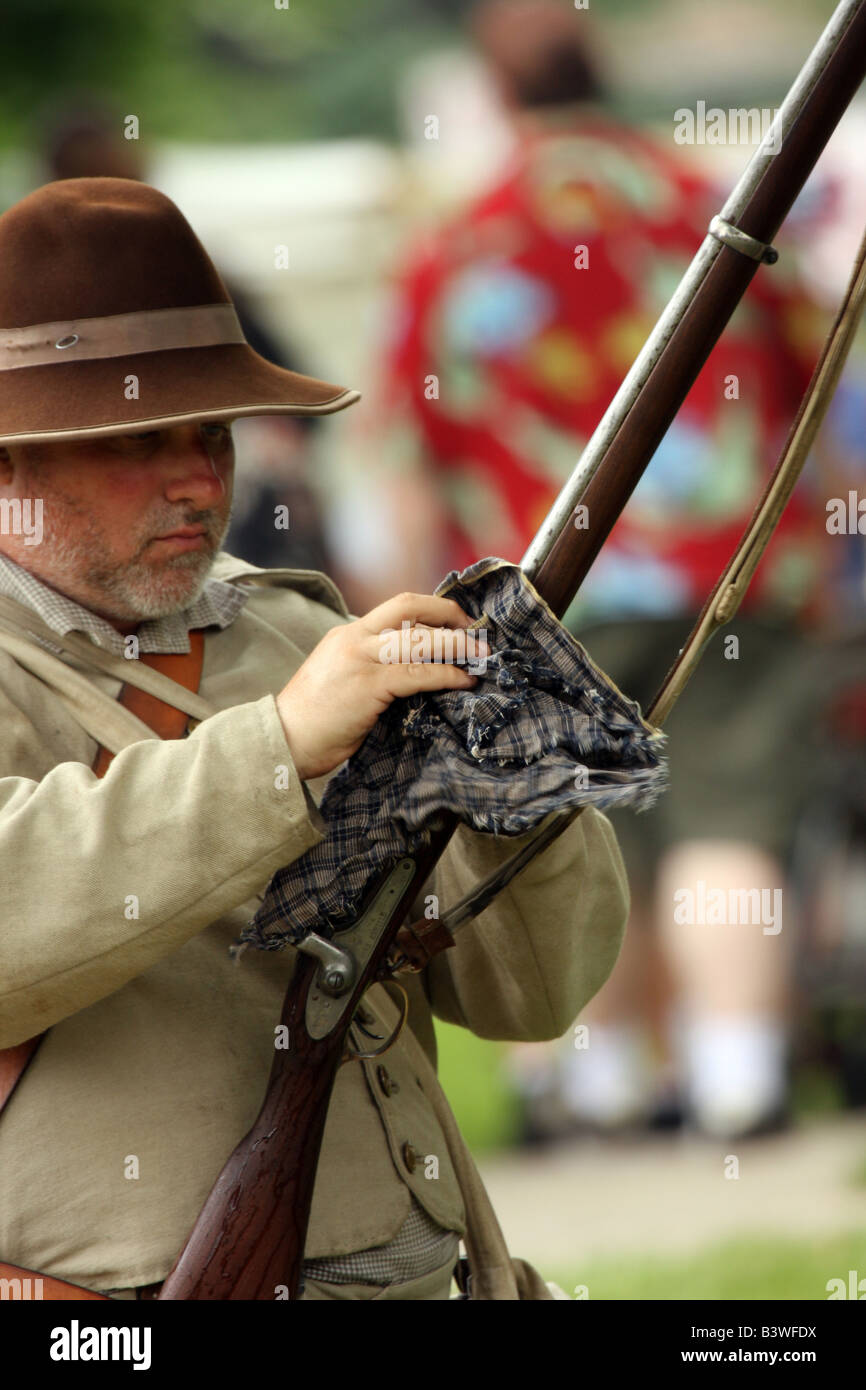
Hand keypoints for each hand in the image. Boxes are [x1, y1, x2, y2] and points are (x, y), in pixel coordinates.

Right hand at [276, 593, 484, 780]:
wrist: (283, 740)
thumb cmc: (314, 722)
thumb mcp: (342, 681)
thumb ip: (372, 668)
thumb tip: (417, 673)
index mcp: (347, 634)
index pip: (396, 607)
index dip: (431, 609)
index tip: (456, 623)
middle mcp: (353, 638)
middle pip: (408, 606)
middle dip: (448, 613)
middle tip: (475, 632)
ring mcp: (360, 658)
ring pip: (419, 638)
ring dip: (456, 645)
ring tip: (480, 657)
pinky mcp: (368, 684)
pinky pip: (417, 672)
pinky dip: (446, 674)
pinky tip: (463, 681)